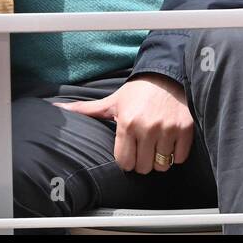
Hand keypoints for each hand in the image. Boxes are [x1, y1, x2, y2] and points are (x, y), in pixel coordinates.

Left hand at [57, 74, 194, 173]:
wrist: (167, 75)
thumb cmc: (138, 91)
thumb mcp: (112, 101)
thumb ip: (86, 110)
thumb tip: (57, 109)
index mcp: (127, 123)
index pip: (125, 163)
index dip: (127, 159)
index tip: (130, 149)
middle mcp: (147, 128)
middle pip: (143, 168)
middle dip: (142, 160)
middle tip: (144, 147)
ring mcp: (168, 129)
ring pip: (162, 165)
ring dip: (159, 159)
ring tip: (157, 145)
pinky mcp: (185, 129)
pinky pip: (180, 158)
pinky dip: (176, 154)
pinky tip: (170, 141)